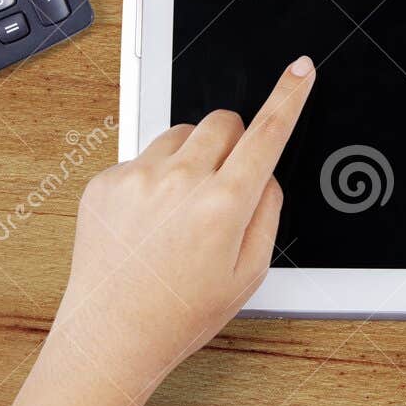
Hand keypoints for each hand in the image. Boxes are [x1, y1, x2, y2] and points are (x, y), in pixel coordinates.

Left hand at [51, 55, 316, 399]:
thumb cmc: (181, 313)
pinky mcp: (106, 181)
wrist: (111, 336)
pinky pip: (143, 156)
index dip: (289, 96)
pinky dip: (153, 178)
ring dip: (191, 156)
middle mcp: (180, 182)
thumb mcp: (249, 273)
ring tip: (181, 210)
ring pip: (181, 133)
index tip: (300, 69)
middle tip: (224, 184)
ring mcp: (138, 178)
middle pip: (222, 121)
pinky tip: (148, 221)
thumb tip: (263, 172)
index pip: (267, 133)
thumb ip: (267, 212)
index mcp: (224, 205)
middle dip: (232, 142)